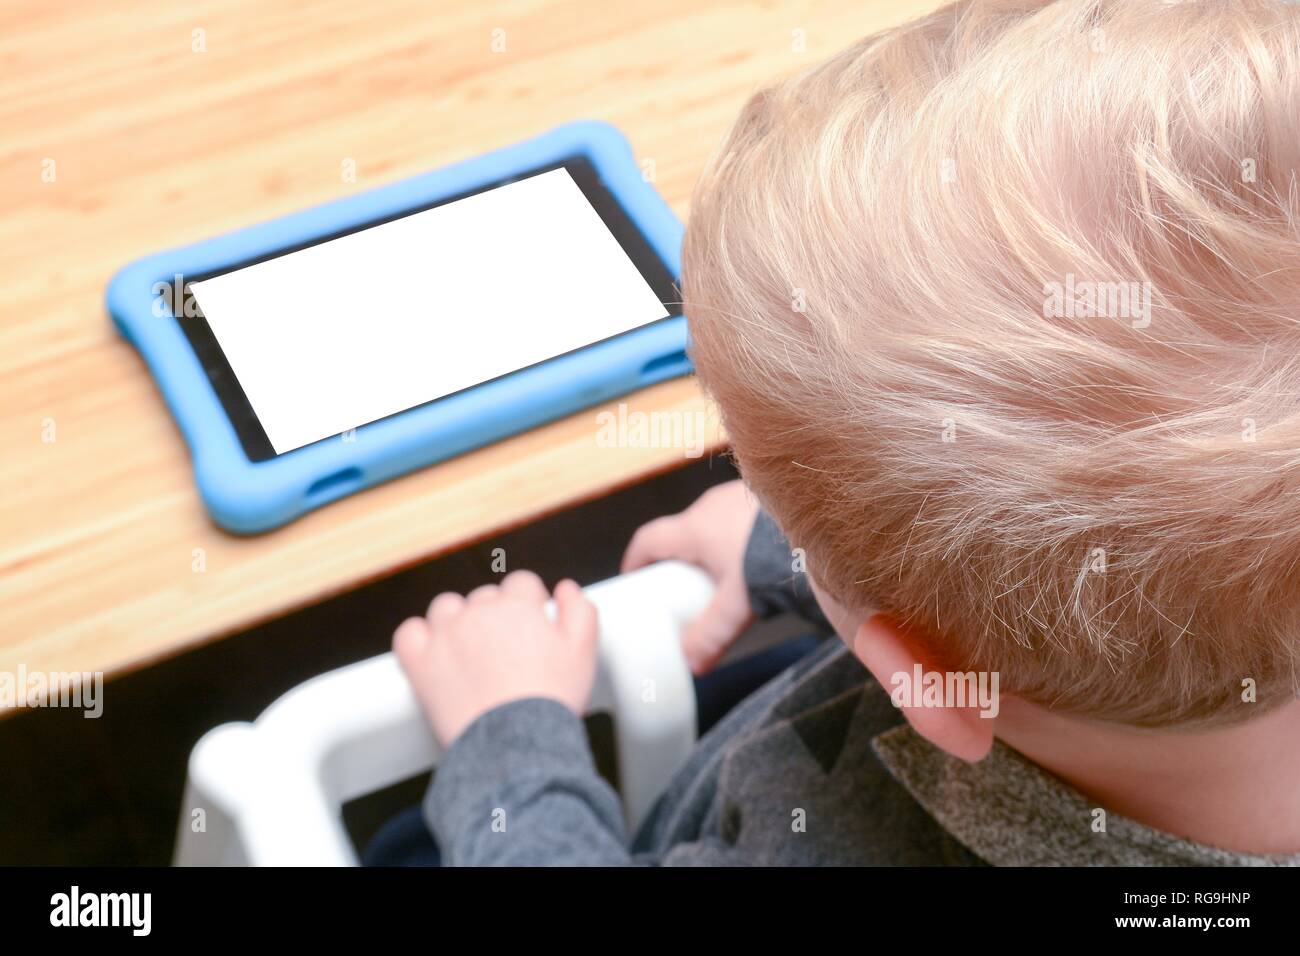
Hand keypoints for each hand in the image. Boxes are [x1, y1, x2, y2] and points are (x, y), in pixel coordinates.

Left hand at [393, 570, 598, 746]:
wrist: (514, 744)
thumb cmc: (551, 700)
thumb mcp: (584, 652)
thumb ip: (580, 611)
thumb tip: (566, 588)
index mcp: (518, 606)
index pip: (521, 583)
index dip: (528, 604)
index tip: (530, 626)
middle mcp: (479, 613)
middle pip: (484, 597)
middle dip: (495, 618)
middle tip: (506, 653)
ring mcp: (445, 635)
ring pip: (446, 608)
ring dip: (456, 622)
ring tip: (471, 655)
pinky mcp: (420, 662)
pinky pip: (409, 633)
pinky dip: (418, 639)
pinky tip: (433, 653)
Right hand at [621, 479, 759, 673]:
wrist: (823, 528)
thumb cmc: (771, 560)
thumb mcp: (736, 606)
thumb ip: (711, 636)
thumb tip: (692, 665)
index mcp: (693, 528)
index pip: (647, 540)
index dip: (635, 562)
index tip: (635, 581)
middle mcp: (710, 505)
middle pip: (680, 532)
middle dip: (678, 559)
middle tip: (684, 587)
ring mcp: (738, 495)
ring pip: (712, 522)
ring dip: (711, 545)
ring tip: (724, 574)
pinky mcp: (765, 495)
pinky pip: (738, 515)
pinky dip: (737, 535)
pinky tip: (755, 555)